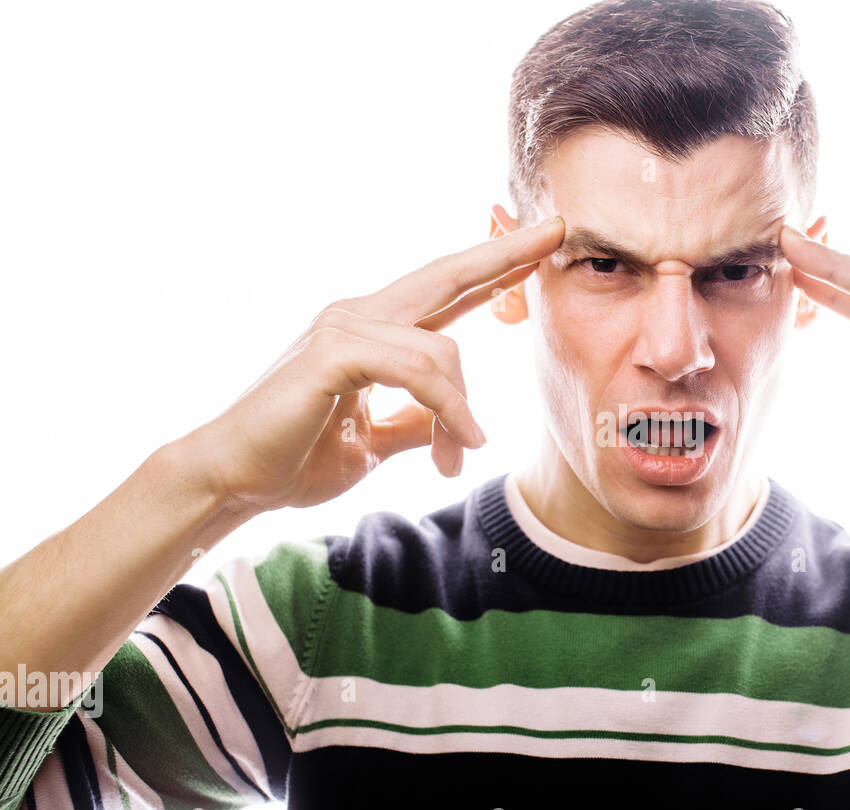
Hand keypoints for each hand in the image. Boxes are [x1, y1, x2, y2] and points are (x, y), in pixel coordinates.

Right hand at [184, 216, 564, 512]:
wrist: (232, 481)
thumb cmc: (294, 459)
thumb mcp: (375, 444)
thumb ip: (414, 424)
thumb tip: (450, 426)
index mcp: (371, 331)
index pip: (445, 291)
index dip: (492, 268)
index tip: (540, 247)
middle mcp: (358, 316)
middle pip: (446, 275)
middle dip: (503, 252)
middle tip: (558, 229)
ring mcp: (341, 328)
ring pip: (441, 350)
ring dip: (461, 412)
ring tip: (458, 457)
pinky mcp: (330, 354)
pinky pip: (414, 369)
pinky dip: (446, 407)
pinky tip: (457, 445)